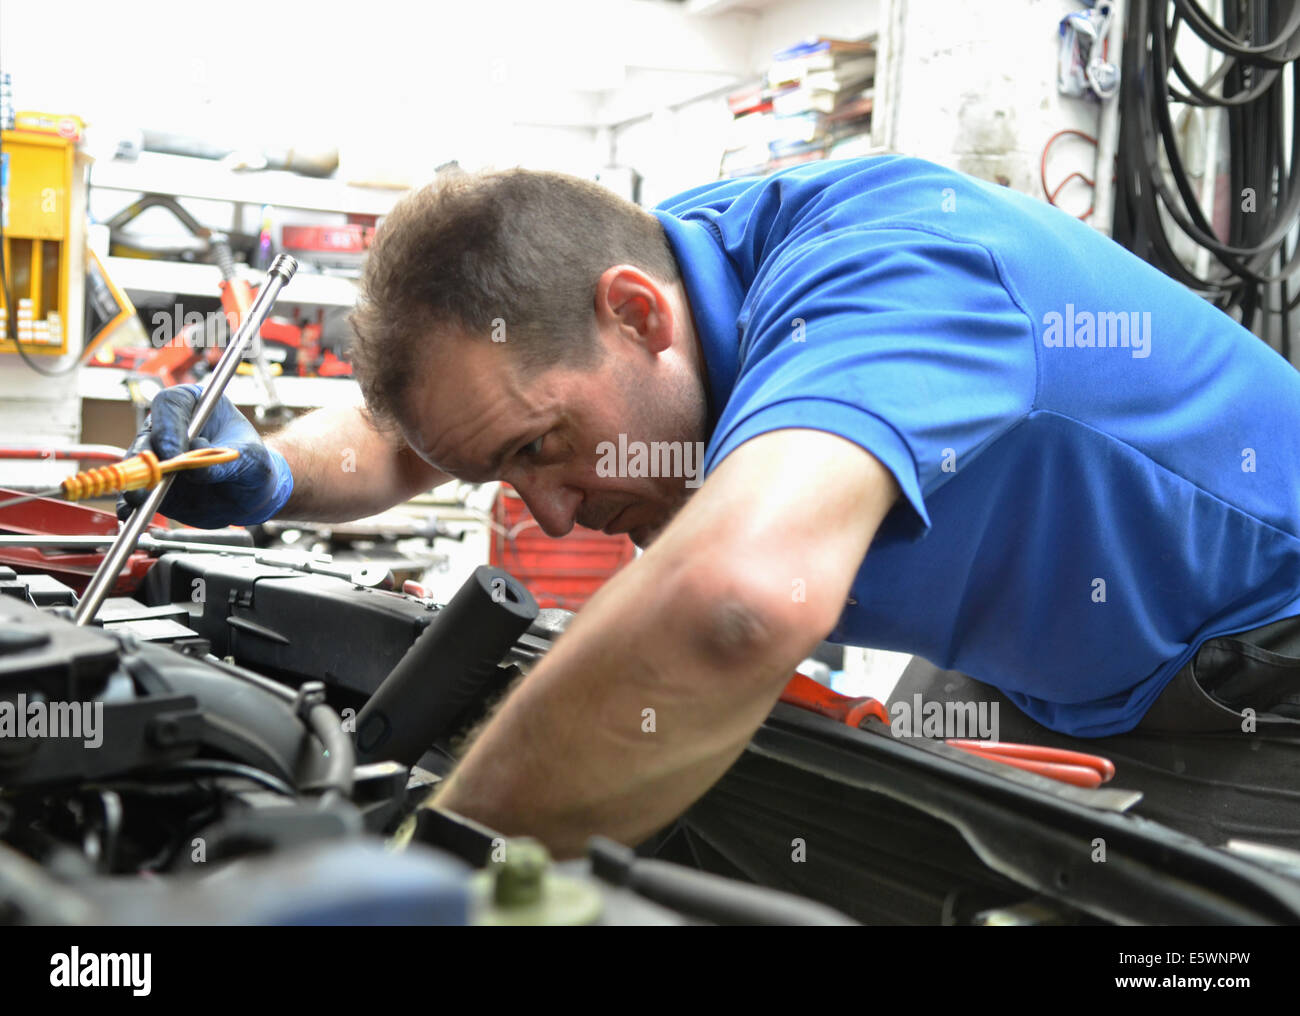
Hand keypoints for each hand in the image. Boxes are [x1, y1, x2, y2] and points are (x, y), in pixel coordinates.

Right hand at [117, 384, 293, 527]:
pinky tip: (133, 511)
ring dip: (137, 481)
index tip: (175, 452)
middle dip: (148, 458)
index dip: (168, 426)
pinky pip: (138, 490)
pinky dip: (133, 501)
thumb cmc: (253, 463)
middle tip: (156, 477)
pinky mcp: (153, 483)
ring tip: (141, 498)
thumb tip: (195, 473)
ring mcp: (158, 456)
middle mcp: (169, 427)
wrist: (251, 491)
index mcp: (194, 405)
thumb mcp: (252, 459)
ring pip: (138, 464)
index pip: (170, 404)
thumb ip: (225, 463)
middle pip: (147, 435)